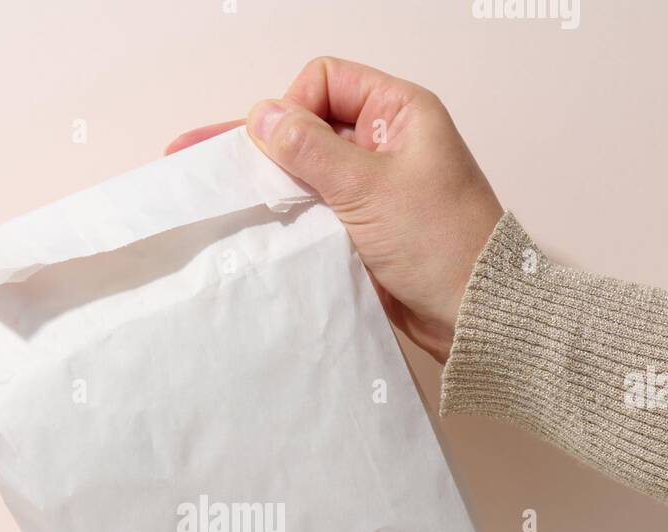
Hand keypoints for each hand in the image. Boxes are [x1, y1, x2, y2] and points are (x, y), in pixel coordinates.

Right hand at [165, 57, 502, 364]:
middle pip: (306, 127)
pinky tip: (245, 221)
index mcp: (398, 113)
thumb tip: (262, 116)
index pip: (324, 83)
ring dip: (267, 182)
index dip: (294, 109)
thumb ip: (312, 151)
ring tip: (210, 190)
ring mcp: (369, 187)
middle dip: (259, 144)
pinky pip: (312, 210)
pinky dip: (284, 214)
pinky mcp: (359, 227)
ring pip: (304, 172)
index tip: (280, 151)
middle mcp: (382, 143)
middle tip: (196, 156)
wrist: (471, 313)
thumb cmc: (440, 243)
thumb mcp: (370, 188)